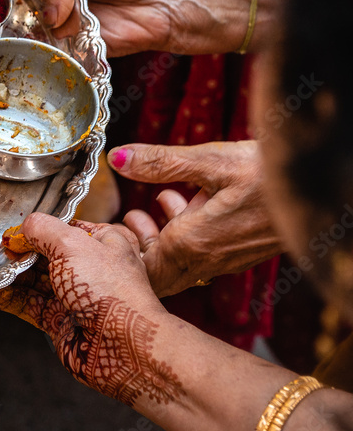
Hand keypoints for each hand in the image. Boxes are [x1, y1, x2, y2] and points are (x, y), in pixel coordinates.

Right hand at [0, 215, 182, 407]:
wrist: (125, 348)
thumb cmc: (111, 293)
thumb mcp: (72, 244)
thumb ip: (41, 229)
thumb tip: (20, 229)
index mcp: (102, 243)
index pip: (63, 229)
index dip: (37, 230)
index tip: (13, 232)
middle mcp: (90, 269)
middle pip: (46, 255)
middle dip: (21, 254)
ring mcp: (76, 297)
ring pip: (36, 281)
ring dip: (13, 277)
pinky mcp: (62, 322)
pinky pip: (31, 306)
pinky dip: (13, 299)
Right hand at [42, 0, 256, 56]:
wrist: (174, 2)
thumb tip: (46, 15)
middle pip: (23, 1)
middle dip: (23, 4)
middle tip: (29, 5)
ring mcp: (66, 20)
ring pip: (35, 26)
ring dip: (41, 25)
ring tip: (59, 18)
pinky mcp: (77, 46)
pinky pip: (55, 48)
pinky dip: (56, 44)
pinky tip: (62, 35)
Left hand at [111, 141, 281, 296]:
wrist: (325, 189)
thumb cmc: (270, 175)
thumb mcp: (209, 160)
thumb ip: (160, 162)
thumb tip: (118, 158)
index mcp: (193, 244)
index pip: (144, 272)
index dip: (121, 256)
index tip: (106, 231)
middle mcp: (209, 259)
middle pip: (159, 271)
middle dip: (137, 247)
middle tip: (124, 218)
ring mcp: (228, 257)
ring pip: (181, 261)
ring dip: (160, 235)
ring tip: (151, 203)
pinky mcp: (243, 248)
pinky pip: (202, 251)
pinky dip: (184, 229)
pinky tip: (185, 198)